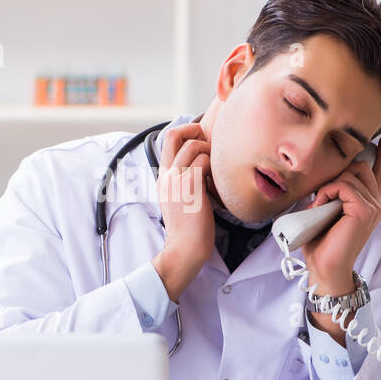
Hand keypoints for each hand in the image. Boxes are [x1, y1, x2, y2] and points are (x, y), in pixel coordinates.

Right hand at [152, 122, 214, 300]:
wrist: (185, 248)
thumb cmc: (189, 229)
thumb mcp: (180, 200)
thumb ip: (185, 181)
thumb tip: (203, 166)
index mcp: (163, 177)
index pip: (167, 139)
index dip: (185, 131)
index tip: (200, 138)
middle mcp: (167, 175)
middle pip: (174, 134)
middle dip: (195, 130)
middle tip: (209, 142)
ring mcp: (177, 179)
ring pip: (194, 146)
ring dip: (209, 151)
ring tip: (216, 167)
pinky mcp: (190, 186)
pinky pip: (204, 161)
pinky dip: (214, 165)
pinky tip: (217, 180)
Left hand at [301, 134, 380, 298]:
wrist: (324, 266)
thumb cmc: (321, 242)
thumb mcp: (326, 211)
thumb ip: (333, 193)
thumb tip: (326, 178)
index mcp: (367, 204)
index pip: (378, 174)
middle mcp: (374, 204)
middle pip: (360, 167)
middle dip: (337, 175)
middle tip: (322, 196)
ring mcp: (373, 206)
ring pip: (350, 175)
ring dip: (328, 187)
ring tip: (320, 206)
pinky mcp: (365, 210)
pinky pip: (344, 185)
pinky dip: (327, 192)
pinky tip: (321, 206)